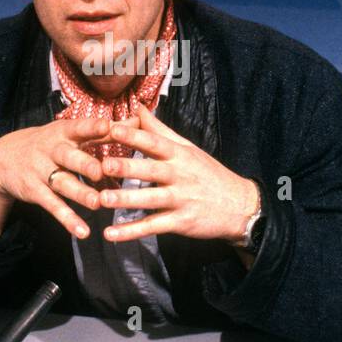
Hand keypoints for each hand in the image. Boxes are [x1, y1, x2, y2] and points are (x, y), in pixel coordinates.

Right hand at [0, 116, 113, 241]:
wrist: (3, 159)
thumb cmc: (49, 144)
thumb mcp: (70, 132)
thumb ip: (103, 130)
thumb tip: (139, 120)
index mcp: (64, 132)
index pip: (80, 128)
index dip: (93, 127)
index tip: (108, 126)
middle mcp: (52, 150)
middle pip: (70, 157)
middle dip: (85, 164)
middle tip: (101, 171)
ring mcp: (42, 172)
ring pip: (63, 183)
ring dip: (80, 194)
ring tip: (97, 204)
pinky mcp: (35, 192)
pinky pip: (53, 206)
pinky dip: (68, 220)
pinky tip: (83, 231)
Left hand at [95, 101, 259, 244]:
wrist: (239, 206)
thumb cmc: (208, 173)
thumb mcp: (188, 148)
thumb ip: (160, 130)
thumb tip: (138, 107)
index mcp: (179, 155)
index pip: (154, 142)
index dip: (133, 135)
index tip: (111, 129)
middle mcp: (179, 175)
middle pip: (151, 170)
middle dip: (127, 167)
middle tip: (104, 165)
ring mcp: (181, 199)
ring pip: (150, 199)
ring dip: (126, 200)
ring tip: (102, 200)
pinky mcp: (181, 222)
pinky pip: (153, 226)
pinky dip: (132, 231)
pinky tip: (110, 234)